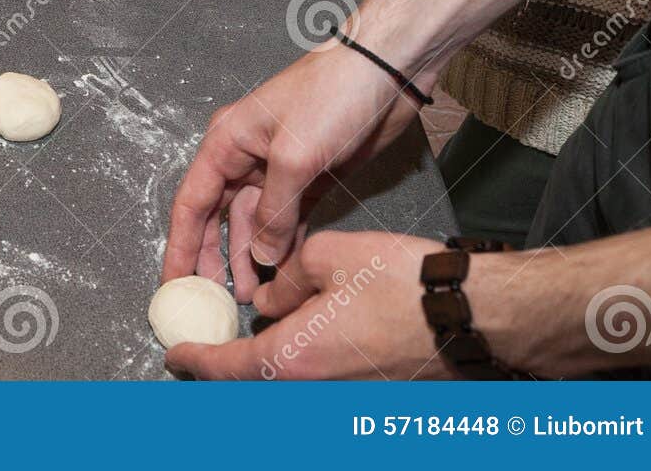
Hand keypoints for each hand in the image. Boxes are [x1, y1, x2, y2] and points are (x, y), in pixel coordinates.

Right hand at [163, 42, 424, 298]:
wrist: (387, 72)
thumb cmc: (331, 97)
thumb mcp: (295, 156)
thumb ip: (274, 211)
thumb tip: (260, 258)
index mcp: (227, 143)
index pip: (191, 203)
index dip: (179, 246)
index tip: (172, 285)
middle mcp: (245, 158)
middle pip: (217, 218)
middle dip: (211, 259)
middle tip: (210, 302)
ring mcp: (278, 171)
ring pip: (253, 224)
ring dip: (249, 259)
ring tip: (248, 298)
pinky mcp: (311, 180)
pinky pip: (288, 222)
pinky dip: (282, 248)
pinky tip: (279, 274)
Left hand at [166, 232, 449, 378]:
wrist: (477, 317)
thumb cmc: (408, 287)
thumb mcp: (328, 256)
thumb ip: (286, 279)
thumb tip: (271, 299)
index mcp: (295, 357)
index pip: (226, 367)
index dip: (194, 360)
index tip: (174, 355)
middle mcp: (316, 387)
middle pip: (254, 380)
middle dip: (226, 365)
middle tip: (205, 345)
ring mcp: (345, 394)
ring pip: (287, 380)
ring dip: (264, 362)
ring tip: (249, 335)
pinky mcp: (368, 391)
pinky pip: (318, 378)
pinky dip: (298, 360)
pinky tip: (301, 333)